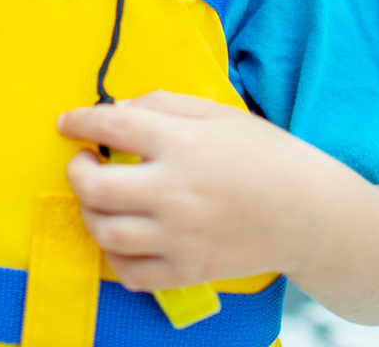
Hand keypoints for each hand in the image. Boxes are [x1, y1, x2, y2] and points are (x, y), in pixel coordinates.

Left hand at [56, 90, 360, 290]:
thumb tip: (119, 109)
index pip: (112, 125)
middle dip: (76, 171)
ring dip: (91, 213)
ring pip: (105, 233)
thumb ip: (165, 105)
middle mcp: (176, 192)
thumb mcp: (220, 113)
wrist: (311, 214)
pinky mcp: (187, 271)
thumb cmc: (266, 156)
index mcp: (184, 144)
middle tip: (83, 162)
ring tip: (102, 200)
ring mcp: (180, 237)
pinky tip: (123, 236)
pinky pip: (129, 273)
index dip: (79, 121)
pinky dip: (115, 256)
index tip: (67, 123)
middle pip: (95, 188)